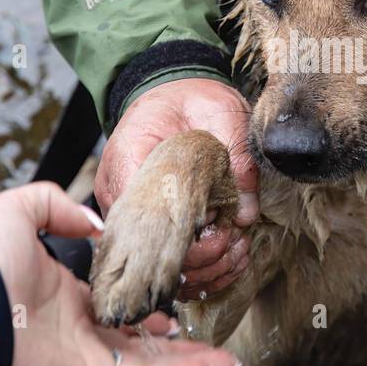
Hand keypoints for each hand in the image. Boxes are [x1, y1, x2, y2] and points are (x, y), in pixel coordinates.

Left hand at [0, 182, 238, 365]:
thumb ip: (54, 204)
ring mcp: (93, 360)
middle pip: (140, 340)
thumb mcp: (16, 209)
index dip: (145, 298)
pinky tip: (220, 365)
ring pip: (154, 363)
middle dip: (175, 339)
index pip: (115, 303)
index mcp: (66, 298)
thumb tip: (93, 224)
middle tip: (206, 330)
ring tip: (228, 357)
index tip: (173, 290)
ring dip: (193, 360)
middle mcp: (82, 332)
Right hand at [96, 78, 257, 301]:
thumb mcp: (219, 112)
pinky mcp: (147, 227)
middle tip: (233, 241)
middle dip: (199, 257)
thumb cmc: (189, 100)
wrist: (172, 94)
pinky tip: (228, 260)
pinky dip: (200, 271)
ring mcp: (130, 216)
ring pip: (157, 267)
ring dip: (203, 270)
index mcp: (128, 161)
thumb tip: (245, 213)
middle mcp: (121, 196)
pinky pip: (167, 264)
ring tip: (237, 252)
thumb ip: (236, 156)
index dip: (186, 237)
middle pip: (148, 252)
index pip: (145, 219)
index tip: (221, 228)